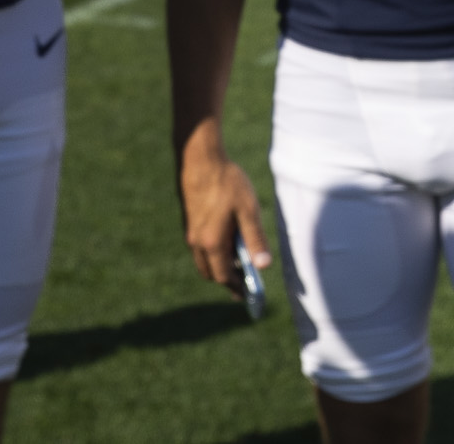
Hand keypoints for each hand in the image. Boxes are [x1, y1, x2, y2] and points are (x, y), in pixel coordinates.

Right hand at [176, 142, 271, 301]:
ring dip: (219, 266)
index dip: (237, 286)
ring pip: (203, 261)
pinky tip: (227, 243)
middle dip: (227, 279)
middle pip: (211, 272)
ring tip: (238, 264)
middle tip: (244, 283)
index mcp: (212, 243)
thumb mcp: (248, 210)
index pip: (224, 275)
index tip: (249, 295)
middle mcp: (197, 242)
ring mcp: (190, 233)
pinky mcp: (189, 223)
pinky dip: (212, 253)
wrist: (199, 160)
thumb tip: (264, 266)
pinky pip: (200, 248)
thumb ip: (255, 239)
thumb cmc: (227, 183)